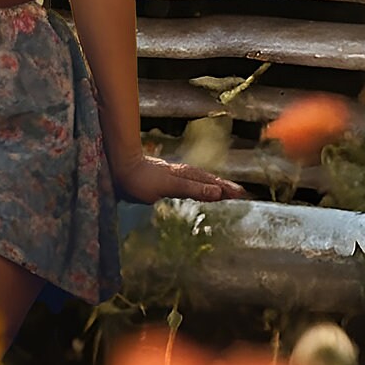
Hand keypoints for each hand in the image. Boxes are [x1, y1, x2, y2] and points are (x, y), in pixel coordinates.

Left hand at [110, 147, 243, 203]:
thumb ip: (193, 189)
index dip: (228, 189)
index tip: (245, 195)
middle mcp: (183, 174)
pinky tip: (194, 191)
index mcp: (187, 176)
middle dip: (225, 187)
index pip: (214, 183)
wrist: (119, 169)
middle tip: (241, 194)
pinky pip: (188, 185)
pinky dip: (198, 188)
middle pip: (209, 180)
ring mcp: (174, 176)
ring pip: (199, 182)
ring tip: (224, 192)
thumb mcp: (169, 187)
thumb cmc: (141, 179)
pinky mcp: (164, 181)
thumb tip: (217, 192)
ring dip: (213, 187)